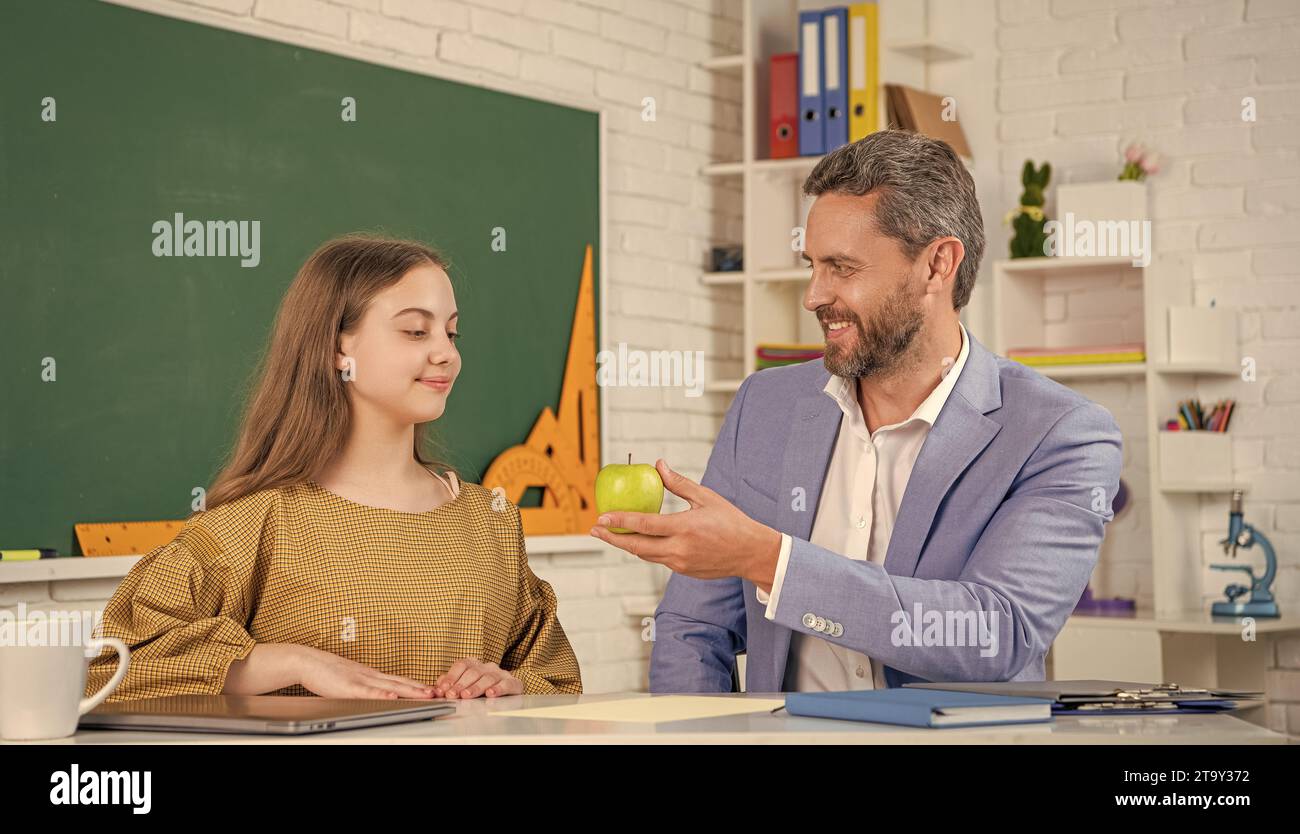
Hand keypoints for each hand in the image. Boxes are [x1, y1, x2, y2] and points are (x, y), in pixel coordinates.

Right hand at [295, 645, 436, 698]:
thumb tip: (374, 693)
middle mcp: (370, 675)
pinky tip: (393, 697)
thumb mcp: (349, 679)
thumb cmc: (325, 672)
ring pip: (390, 686)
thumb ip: (362, 686)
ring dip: (409, 691)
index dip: (416, 684)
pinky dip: (381, 694)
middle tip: (439, 692)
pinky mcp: (348, 686)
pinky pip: (368, 691)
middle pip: (400, 682)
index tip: (431, 688)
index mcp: (370, 674)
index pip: (398, 680)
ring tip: (427, 694)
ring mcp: (360, 679)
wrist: (306, 661)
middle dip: (420, 688)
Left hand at [432, 659, 522, 698]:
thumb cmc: (481, 691)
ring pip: (488, 678)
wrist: (508, 694)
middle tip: (452, 694)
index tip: (442, 689)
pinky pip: (507, 684)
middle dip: (461, 684)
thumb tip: (436, 688)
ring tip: (467, 695)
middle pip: (473, 672)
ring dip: (476, 687)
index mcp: (475, 664)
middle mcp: (488, 667)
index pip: (461, 665)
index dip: (451, 677)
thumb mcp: (464, 686)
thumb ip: (450, 685)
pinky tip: (490, 694)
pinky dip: (498, 689)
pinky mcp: (514, 683)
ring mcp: (501, 674)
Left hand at [589, 459, 781, 589]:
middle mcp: (680, 549)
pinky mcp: (683, 571)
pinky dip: (646, 549)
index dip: (620, 521)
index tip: (601, 517)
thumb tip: (658, 465)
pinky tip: (638, 540)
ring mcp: (680, 563)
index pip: (644, 525)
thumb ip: (679, 483)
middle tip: (595, 530)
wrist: (751, 552)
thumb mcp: (706, 498)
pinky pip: (658, 559)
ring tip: (610, 534)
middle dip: (612, 538)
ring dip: (626, 545)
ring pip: (645, 554)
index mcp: (685, 528)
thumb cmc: (731, 521)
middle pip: (636, 546)